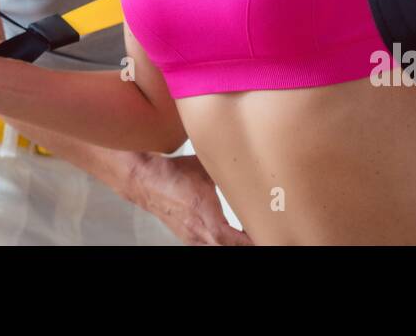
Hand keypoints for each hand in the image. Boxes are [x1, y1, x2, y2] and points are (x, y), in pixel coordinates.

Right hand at [122, 153, 252, 245]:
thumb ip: (229, 173)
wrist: (148, 181)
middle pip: (230, 249)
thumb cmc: (174, 175)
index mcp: (208, 219)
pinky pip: (210, 247)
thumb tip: (248, 165)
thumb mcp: (208, 170)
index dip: (255, 241)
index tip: (268, 234)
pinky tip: (232, 236)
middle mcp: (200, 235)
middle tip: (265, 236)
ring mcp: (193, 240)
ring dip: (236, 244)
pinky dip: (224, 243)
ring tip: (250, 236)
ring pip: (220, 250)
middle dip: (248, 244)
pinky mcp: (188, 238)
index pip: (237, 242)